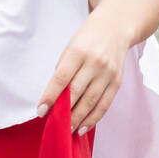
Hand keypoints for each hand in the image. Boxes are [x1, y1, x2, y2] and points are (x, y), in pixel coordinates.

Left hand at [36, 8, 129, 133]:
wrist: (116, 26)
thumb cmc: (86, 39)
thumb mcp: (69, 49)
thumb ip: (63, 71)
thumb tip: (55, 99)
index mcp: (78, 52)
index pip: (61, 79)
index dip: (50, 97)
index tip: (40, 111)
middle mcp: (95, 63)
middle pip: (77, 92)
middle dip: (64, 111)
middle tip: (54, 126)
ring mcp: (109, 73)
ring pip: (92, 101)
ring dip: (78, 118)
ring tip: (67, 131)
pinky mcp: (118, 81)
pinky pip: (105, 103)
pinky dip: (94, 117)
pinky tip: (83, 127)